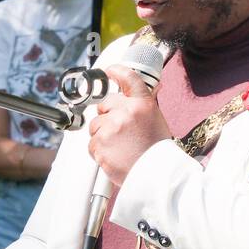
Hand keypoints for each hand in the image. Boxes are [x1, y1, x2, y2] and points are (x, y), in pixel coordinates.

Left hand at [88, 65, 172, 188]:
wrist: (156, 177)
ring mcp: (110, 128)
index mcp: (143, 104)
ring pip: (95, 125)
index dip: (117, 72)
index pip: (129, 78)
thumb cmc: (157, 152)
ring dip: (103, 134)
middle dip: (108, 115)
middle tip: (120, 131)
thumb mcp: (156, 121)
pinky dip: (99, 150)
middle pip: (105, 104)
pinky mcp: (99, 144)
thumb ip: (143, 106)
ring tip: (120, 147)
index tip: (111, 70)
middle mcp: (126, 112)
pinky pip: (91, 143)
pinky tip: (114, 155)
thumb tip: (140, 91)